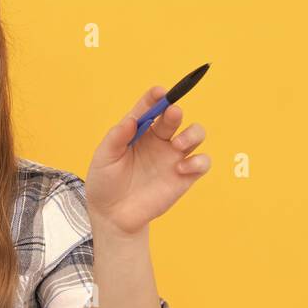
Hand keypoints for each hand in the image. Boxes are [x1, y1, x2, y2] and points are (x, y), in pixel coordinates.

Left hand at [85, 85, 209, 236]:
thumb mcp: (104, 158)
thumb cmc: (105, 183)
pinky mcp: (184, 176)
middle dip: (175, 112)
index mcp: (139, 130)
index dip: (156, 97)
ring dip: (192, 134)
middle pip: (174, 117)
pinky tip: (180, 169)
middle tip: (172, 114)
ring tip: (177, 145)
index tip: (159, 92)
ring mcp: (173, 157)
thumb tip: (130, 121)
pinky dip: (198, 162)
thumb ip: (116, 138)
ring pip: (196, 134)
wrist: (112, 215)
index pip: (151, 107)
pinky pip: (202, 162)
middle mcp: (159, 140)